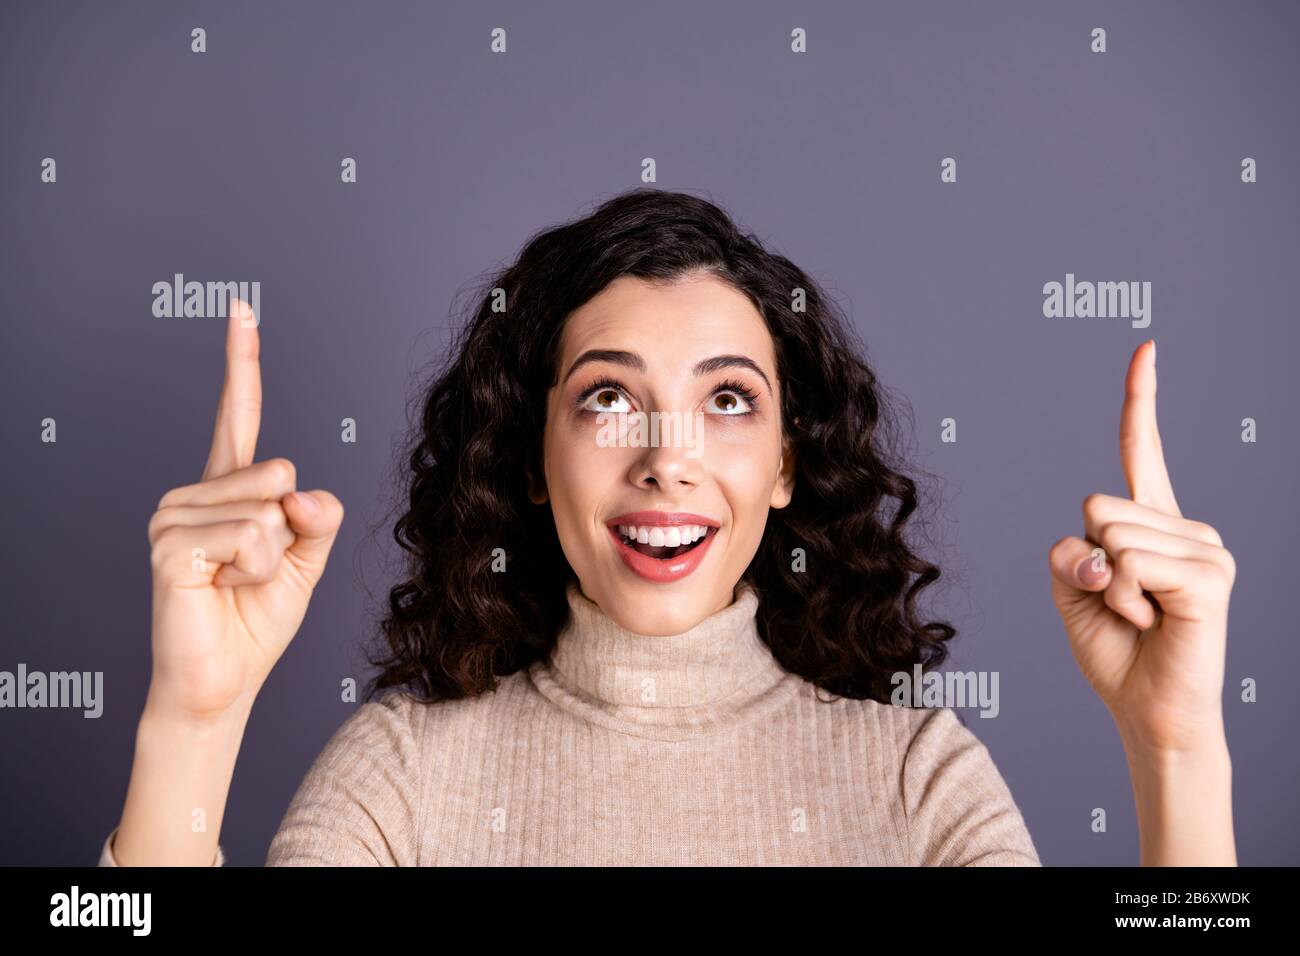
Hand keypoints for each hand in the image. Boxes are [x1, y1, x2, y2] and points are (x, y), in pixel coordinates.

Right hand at [146, 301, 343, 721]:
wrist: (224, 679)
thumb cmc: (257, 618)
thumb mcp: (307, 560)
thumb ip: (318, 516)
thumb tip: (301, 490)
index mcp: (228, 488)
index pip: (240, 415)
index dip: (242, 362)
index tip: (242, 310)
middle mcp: (194, 492)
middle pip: (282, 472)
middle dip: (289, 531)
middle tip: (254, 569)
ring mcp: (174, 515)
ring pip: (269, 509)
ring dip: (272, 559)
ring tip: (235, 582)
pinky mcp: (169, 545)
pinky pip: (252, 536)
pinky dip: (257, 570)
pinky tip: (223, 588)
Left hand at [1048, 340, 1234, 754]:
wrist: (1147, 708)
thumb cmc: (1114, 648)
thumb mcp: (1070, 588)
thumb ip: (1069, 550)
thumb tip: (1099, 542)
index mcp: (1149, 523)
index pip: (1140, 450)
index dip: (1140, 400)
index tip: (1146, 348)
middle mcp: (1183, 526)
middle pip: (1095, 505)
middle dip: (1087, 561)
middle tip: (1120, 602)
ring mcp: (1204, 548)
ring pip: (1110, 535)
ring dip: (1106, 587)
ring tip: (1139, 615)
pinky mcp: (1210, 575)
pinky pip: (1130, 564)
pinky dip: (1122, 598)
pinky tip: (1153, 621)